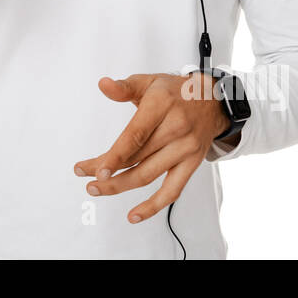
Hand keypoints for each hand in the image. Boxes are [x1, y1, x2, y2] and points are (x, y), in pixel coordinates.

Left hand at [73, 72, 230, 223]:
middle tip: (85, 177)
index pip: (135, 135)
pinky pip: (172, 191)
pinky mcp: (192, 164)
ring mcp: (185, 149)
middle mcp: (176, 128)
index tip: (95, 170)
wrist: (212, 101)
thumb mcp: (149, 82)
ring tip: (96, 189)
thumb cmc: (174, 92)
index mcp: (161, 105)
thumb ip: (124, 87)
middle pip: (136, 158)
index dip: (115, 156)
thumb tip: (103, 84)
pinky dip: (152, 206)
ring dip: (120, 186)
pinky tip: (133, 215)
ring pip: (148, 175)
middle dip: (106, 171)